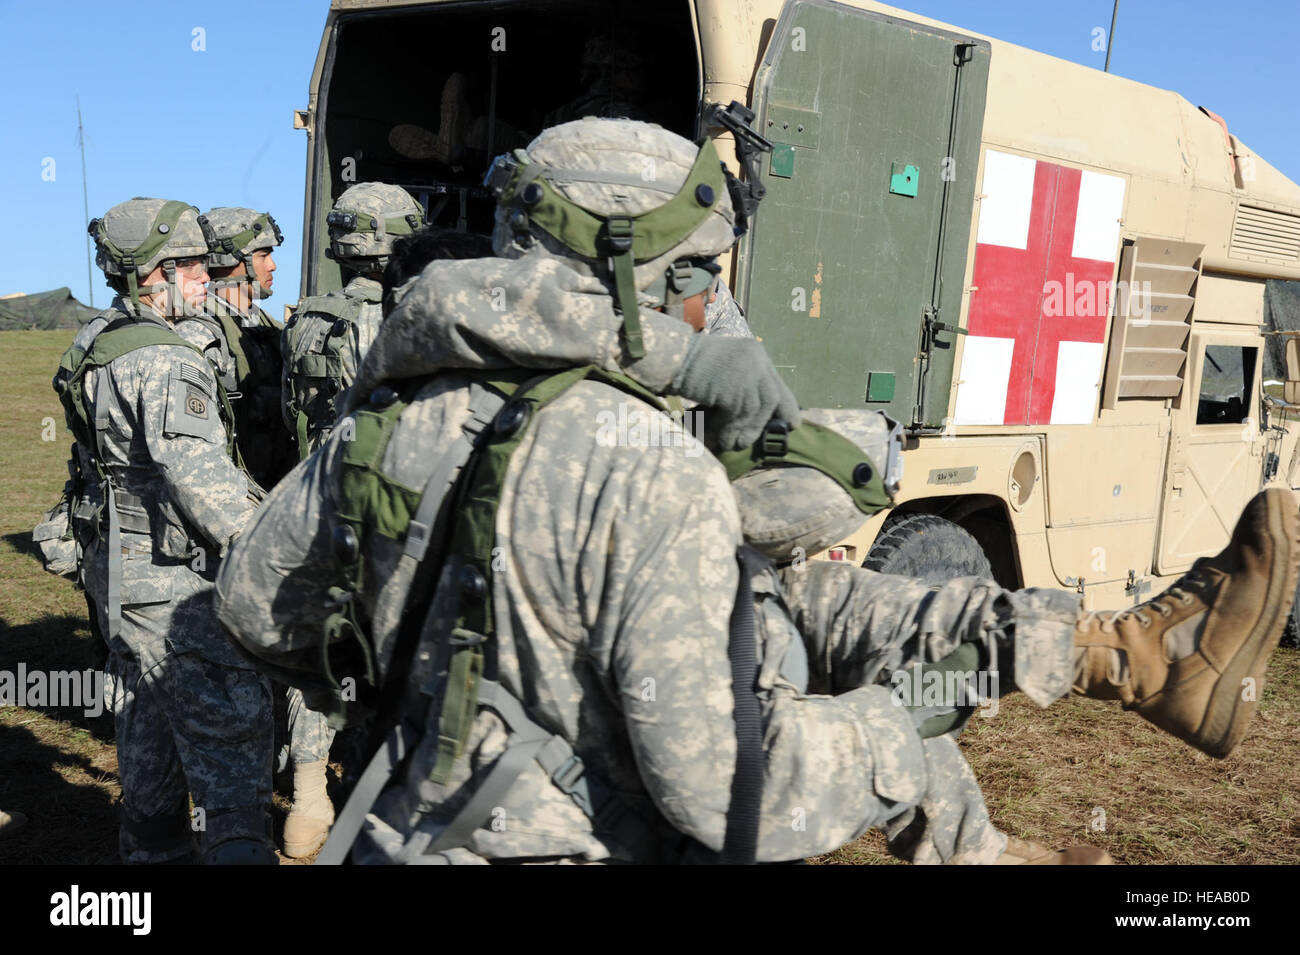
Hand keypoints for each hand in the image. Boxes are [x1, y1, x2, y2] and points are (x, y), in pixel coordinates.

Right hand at [670, 334, 800, 450]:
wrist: (668, 357)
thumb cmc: (690, 366)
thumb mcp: (723, 371)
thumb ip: (742, 386)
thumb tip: (755, 418)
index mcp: (754, 352)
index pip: (776, 383)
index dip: (786, 406)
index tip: (791, 423)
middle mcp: (754, 358)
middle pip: (770, 398)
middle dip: (764, 423)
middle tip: (750, 441)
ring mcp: (745, 372)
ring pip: (754, 412)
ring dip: (741, 432)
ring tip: (728, 444)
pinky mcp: (732, 387)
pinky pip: (735, 417)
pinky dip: (727, 431)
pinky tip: (718, 438)